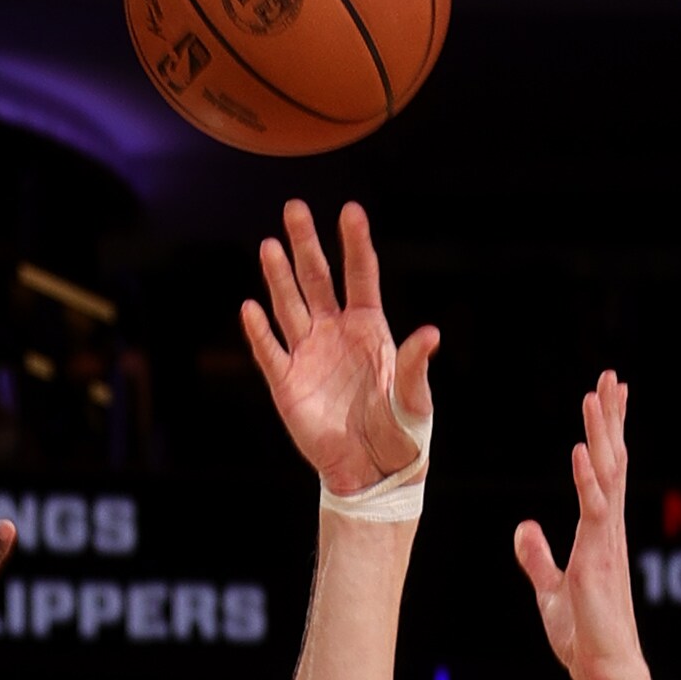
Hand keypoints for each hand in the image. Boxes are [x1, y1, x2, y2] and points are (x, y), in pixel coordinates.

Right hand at [239, 199, 436, 499]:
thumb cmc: (400, 432)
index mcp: (369, 328)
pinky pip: (270, 351)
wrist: (372, 471)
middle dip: (306, 244)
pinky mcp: (287, 383)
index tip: (350, 211)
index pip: (360, 276)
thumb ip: (415, 364)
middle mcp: (335, 332)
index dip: (354, 244)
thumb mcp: (414, 398)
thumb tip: (430, 334)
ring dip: (279, 277)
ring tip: (269, 245)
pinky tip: (250, 306)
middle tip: (294, 208)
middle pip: (317, 280)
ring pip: (290, 306)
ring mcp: (308, 354)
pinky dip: (259, 331)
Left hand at [513, 370, 664, 679]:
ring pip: (608, 474)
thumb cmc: (584, 638)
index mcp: (599, 533)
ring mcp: (606, 541)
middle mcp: (608, 529)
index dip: (607, 433)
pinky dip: (588, 479)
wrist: (602, 670)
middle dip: (611, 418)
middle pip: (613, 461)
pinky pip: (594, 509)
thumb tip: (524, 529)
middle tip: (612, 377)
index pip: (605, 471)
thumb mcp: (551, 590)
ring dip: (602, 434)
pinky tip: (582, 450)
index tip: (608, 397)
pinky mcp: (598, 558)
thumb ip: (538, 557)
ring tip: (598, 394)